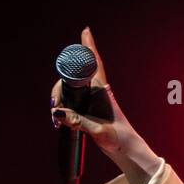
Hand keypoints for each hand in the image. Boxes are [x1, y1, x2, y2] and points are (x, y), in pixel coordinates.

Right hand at [49, 27, 158, 183]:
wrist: (128, 152)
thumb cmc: (119, 140)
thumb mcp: (98, 131)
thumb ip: (78, 121)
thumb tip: (58, 112)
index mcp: (102, 91)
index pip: (94, 64)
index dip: (89, 47)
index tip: (86, 31)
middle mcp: (97, 92)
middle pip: (73, 78)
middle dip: (59, 87)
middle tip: (54, 105)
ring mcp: (92, 102)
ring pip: (70, 91)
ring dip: (59, 99)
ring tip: (55, 117)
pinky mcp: (89, 112)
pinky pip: (71, 102)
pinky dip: (62, 108)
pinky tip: (58, 118)